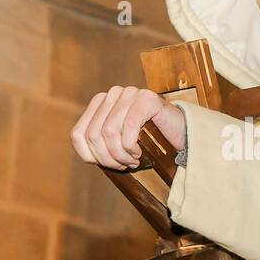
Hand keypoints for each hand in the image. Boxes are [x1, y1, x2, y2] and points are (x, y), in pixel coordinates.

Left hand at [70, 86, 185, 169]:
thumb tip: (87, 154)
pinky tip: (139, 153)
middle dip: (108, 158)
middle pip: (94, 135)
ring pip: (109, 132)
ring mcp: (130, 93)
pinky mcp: (146, 99)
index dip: (90, 156)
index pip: (78, 134)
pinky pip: (129, 126)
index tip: (109, 165)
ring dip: (121, 155)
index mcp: (100, 102)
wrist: (182, 134)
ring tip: (133, 160)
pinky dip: (131, 146)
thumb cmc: (148, 141)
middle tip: (124, 166)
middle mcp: (112, 94)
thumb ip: (98, 144)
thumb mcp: (117, 143)